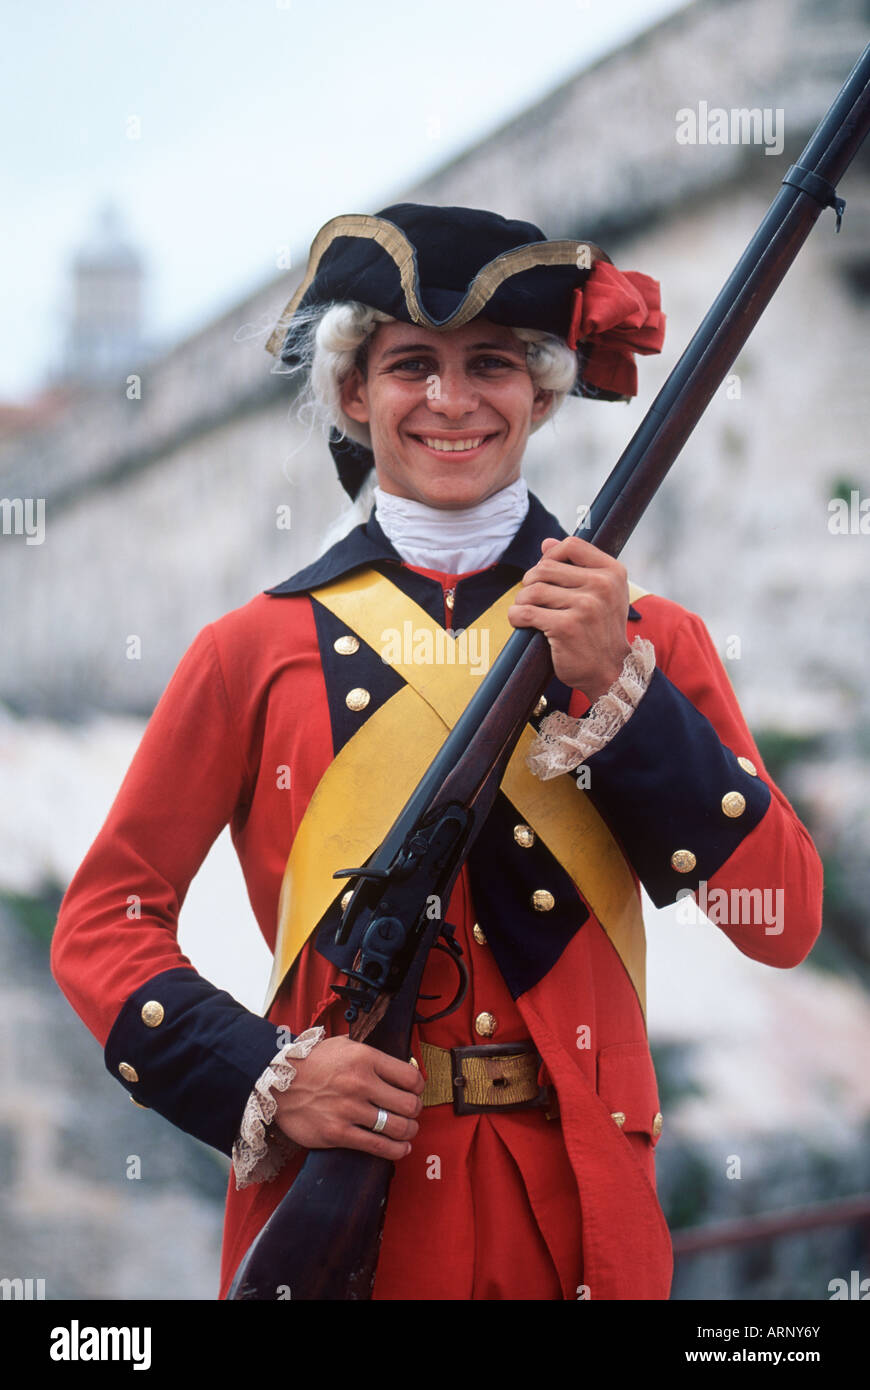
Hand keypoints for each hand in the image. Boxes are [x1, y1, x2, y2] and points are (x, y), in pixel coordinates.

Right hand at [270, 1035, 424, 1160]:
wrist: (276, 1082)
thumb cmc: (311, 1062)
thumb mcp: (344, 1044)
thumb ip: (371, 1052)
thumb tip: (401, 1063)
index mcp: (365, 1058)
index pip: (411, 1077)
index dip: (419, 1087)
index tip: (415, 1091)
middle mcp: (360, 1083)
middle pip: (410, 1105)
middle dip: (415, 1111)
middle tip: (411, 1112)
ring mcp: (349, 1110)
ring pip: (398, 1128)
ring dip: (409, 1131)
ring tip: (406, 1130)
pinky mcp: (338, 1133)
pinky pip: (378, 1147)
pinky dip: (395, 1150)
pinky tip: (400, 1148)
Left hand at [508, 536, 630, 701]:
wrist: (610, 671)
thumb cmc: (600, 631)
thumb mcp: (602, 594)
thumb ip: (577, 566)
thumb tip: (546, 543)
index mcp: (613, 572)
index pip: (571, 545)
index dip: (550, 556)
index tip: (546, 574)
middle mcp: (602, 586)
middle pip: (545, 567)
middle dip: (531, 582)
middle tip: (533, 599)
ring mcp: (586, 606)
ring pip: (532, 589)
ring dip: (522, 601)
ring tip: (528, 612)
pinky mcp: (566, 627)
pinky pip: (525, 612)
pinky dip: (516, 616)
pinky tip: (521, 622)